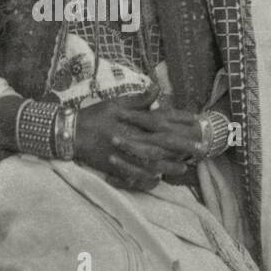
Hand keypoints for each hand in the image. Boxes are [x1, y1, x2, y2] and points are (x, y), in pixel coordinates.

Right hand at [74, 88, 203, 190]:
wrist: (70, 133)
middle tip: (200, 151)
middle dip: (182, 149)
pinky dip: (147, 179)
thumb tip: (157, 90)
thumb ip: (138, 100)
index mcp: (132, 122)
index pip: (161, 123)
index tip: (196, 126)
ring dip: (169, 166)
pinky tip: (158, 179)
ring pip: (150, 163)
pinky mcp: (114, 167)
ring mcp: (123, 155)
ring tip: (184, 169)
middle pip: (161, 145)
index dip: (180, 125)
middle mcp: (130, 139)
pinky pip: (134, 176)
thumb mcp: (115, 103)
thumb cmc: (94, 116)